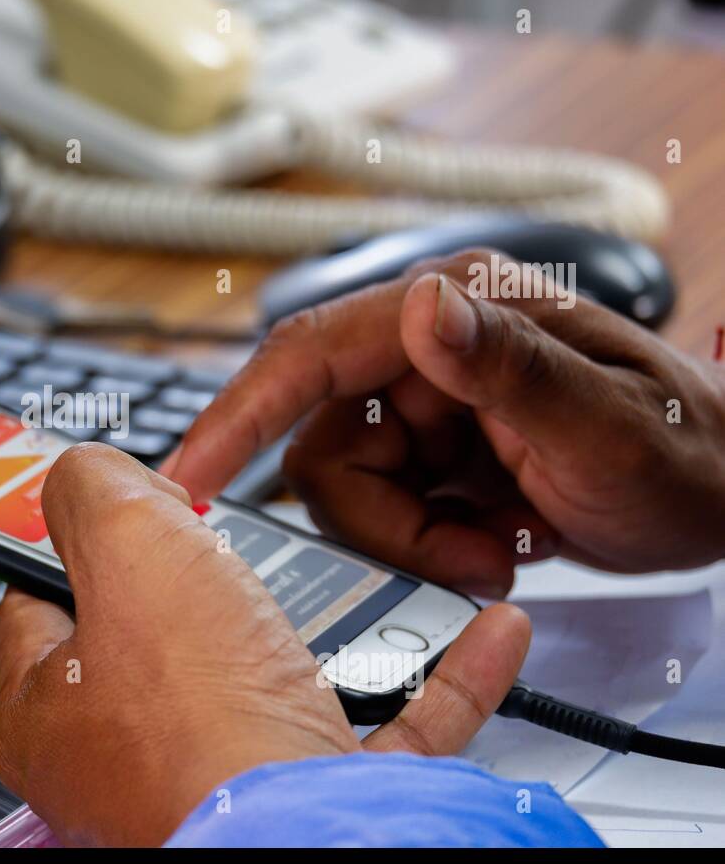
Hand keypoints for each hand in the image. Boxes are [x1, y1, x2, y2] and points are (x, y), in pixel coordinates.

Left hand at [0, 443, 530, 845]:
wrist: (308, 843)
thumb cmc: (199, 715)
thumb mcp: (126, 548)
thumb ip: (94, 490)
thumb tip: (90, 475)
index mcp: (51, 711)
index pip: (40, 603)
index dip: (81, 542)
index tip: (129, 507)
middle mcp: (126, 760)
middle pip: (161, 638)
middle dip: (212, 578)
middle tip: (236, 543)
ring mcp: (220, 786)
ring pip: (276, 685)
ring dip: (333, 626)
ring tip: (364, 572)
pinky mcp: (313, 806)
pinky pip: (384, 732)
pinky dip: (435, 682)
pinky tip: (482, 635)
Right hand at [163, 251, 724, 597]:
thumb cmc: (690, 452)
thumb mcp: (605, 424)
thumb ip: (510, 365)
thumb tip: (424, 307)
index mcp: (459, 310)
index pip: (312, 353)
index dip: (240, 414)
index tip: (189, 475)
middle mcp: (428, 349)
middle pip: (323, 446)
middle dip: (384, 521)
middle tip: (471, 555)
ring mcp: (428, 406)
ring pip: (346, 491)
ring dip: (412, 542)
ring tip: (498, 552)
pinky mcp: (433, 456)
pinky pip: (382, 515)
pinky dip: (429, 549)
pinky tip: (497, 545)